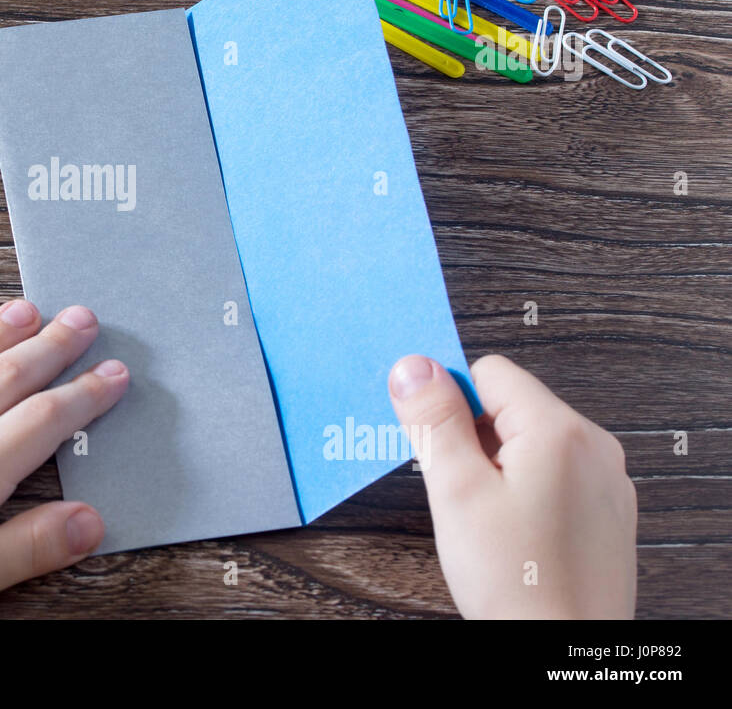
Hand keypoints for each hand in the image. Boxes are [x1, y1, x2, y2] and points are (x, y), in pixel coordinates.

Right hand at [387, 354, 636, 618]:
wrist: (562, 655)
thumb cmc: (517, 584)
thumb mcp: (456, 491)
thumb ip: (435, 420)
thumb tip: (414, 366)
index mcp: (560, 430)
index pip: (489, 371)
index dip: (451, 403)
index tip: (437, 441)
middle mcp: (595, 447)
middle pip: (512, 408)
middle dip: (474, 439)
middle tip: (459, 491)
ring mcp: (607, 483)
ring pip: (532, 444)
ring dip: (499, 467)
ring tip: (486, 520)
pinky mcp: (607, 515)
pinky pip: (556, 477)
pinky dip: (527, 493)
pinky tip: (513, 535)